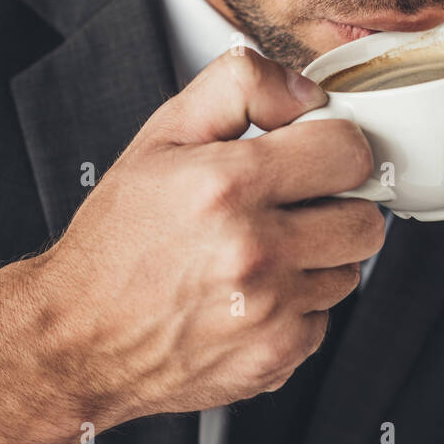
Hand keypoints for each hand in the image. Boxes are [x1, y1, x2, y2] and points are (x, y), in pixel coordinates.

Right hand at [34, 48, 383, 428]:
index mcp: (228, 185)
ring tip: (265, 252)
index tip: (314, 157)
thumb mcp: (163, 134)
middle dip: (336, 207)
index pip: (348, 151)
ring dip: (318, 259)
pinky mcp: (275, 357)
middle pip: (366, 219)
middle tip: (294, 207)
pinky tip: (253, 295)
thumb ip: (240, 86)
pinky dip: (297, 307)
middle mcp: (253, 250)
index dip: (334, 148)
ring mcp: (268, 311)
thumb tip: (306, 92)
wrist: (77, 336)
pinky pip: (325, 320)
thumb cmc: (119, 238)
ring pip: (350, 271)